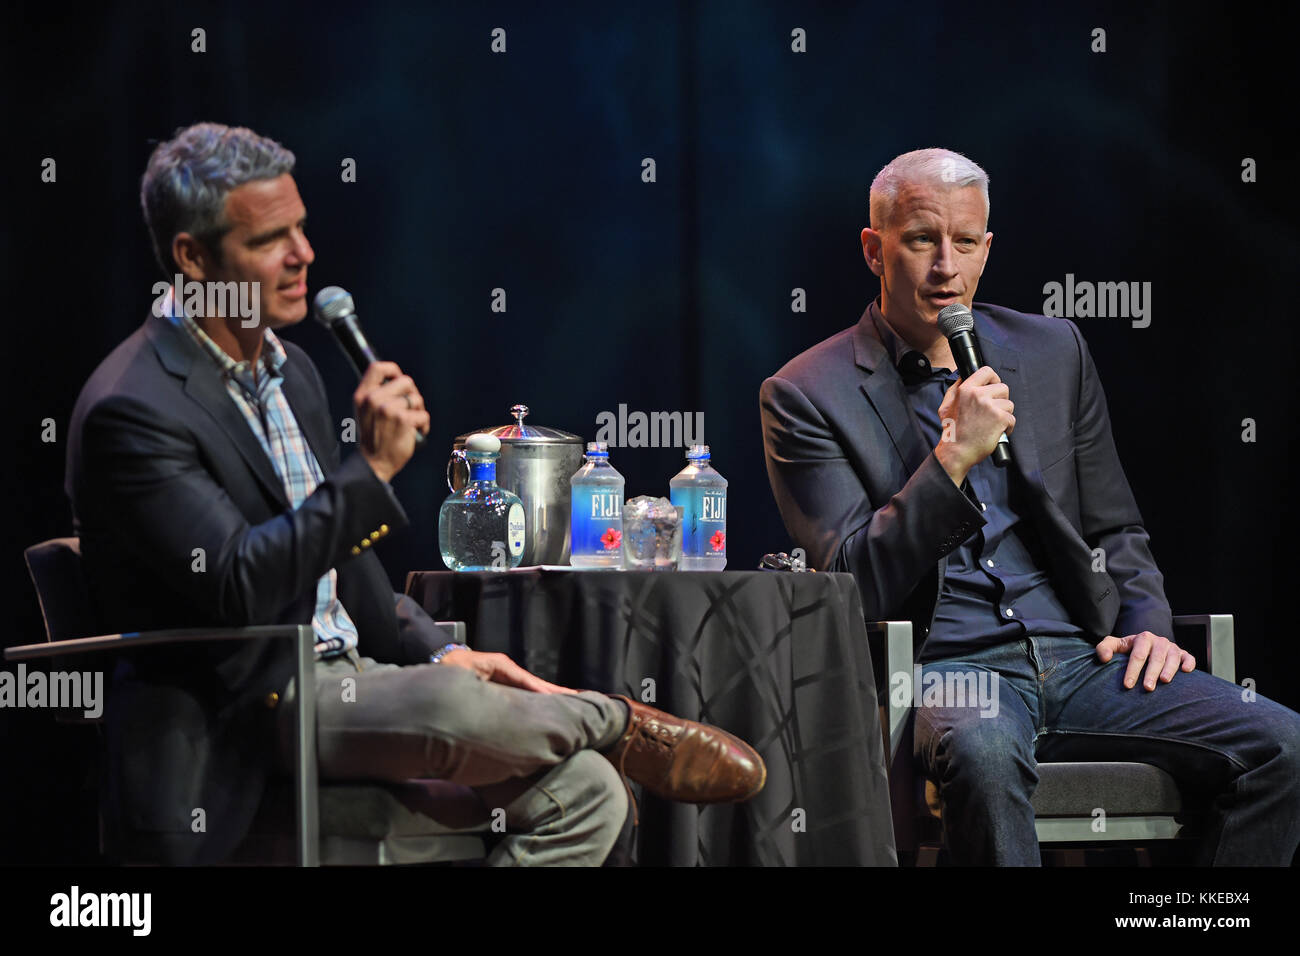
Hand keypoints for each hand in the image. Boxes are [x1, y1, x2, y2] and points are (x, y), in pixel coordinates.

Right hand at [354, 360, 429, 482]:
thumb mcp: (366, 411)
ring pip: (416, 398)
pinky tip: (416, 433)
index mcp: (362, 395)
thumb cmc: (374, 438)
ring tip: (411, 423)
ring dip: (418, 411)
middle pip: (405, 381)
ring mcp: (388, 409)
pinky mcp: (403, 420)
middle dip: (412, 394)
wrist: (374, 464)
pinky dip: (424, 425)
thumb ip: (376, 394)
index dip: (393, 370)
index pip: (377, 368)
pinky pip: (424, 414)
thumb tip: (396, 379)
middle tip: (410, 409)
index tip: (399, 380)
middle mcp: (373, 399)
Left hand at [438, 647, 577, 694]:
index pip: (528, 680)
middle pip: (536, 684)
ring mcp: (507, 675)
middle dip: (556, 692)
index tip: (562, 698)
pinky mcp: (504, 682)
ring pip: (533, 688)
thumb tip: (497, 700)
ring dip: (551, 696)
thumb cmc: (450, 668)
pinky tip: (549, 704)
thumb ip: (482, 688)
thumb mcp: (465, 676)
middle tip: (580, 699)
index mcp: (502, 666)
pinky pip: (525, 691)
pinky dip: (539, 697)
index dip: (544, 690)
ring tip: (572, 702)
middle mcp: (508, 670)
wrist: (440, 658)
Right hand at [933, 365, 1015, 484]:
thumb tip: (964, 377)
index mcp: (966, 389)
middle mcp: (978, 395)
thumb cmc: (952, 431)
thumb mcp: (945, 406)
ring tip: (992, 423)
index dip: (993, 379)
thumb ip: (956, 389)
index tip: (993, 387)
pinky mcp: (1000, 419)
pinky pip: (1012, 418)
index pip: (987, 371)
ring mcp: (990, 407)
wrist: (957, 451)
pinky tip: (996, 431)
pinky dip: (1007, 427)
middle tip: (992, 411)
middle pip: (1003, 388)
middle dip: (1001, 399)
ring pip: (1009, 404)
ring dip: (1004, 414)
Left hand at [1095, 631, 1195, 690]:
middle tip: (1147, 688)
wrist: (1146, 646)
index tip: (1128, 685)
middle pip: (1156, 658)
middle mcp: (1159, 642)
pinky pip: (1189, 658)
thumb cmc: (1129, 649)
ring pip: (1172, 658)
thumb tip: (1104, 658)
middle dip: (1151, 673)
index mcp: (1143, 638)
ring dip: (1169, 670)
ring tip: (1164, 681)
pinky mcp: (1183, 654)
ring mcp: (1172, 648)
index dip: (1132, 670)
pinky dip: (1189, 663)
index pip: (1137, 655)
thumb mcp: (1115, 645)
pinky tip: (1186, 671)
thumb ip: (1105, 648)